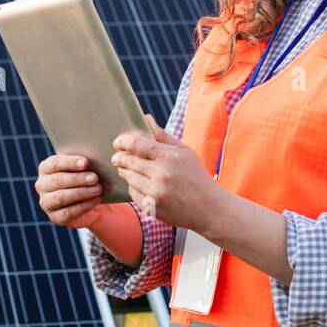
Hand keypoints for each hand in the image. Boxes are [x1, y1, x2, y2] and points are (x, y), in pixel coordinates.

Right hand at [35, 153, 108, 228]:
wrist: (89, 201)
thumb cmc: (85, 178)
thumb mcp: (83, 168)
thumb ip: (82, 163)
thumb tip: (90, 162)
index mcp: (46, 168)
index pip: (54, 163)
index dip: (70, 163)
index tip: (86, 163)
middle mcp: (42, 185)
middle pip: (57, 180)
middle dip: (77, 179)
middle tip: (94, 178)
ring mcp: (46, 202)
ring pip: (61, 197)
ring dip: (81, 192)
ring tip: (97, 189)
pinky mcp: (55, 217)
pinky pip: (68, 212)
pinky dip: (84, 206)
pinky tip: (95, 200)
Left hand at [112, 114, 219, 230]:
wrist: (209, 208)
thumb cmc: (197, 176)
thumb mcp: (185, 152)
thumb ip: (163, 136)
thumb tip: (146, 118)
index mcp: (169, 156)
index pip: (137, 144)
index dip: (123, 141)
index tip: (118, 142)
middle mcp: (161, 174)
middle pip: (129, 161)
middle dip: (120, 157)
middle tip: (117, 157)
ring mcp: (155, 193)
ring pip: (129, 177)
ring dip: (124, 171)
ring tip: (126, 168)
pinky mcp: (151, 208)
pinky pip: (133, 193)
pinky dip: (133, 187)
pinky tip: (139, 184)